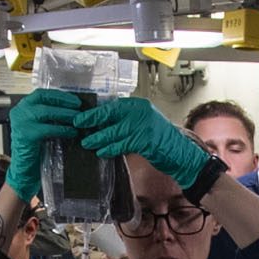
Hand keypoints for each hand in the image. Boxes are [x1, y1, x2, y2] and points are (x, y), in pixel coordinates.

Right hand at [8, 88, 85, 204]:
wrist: (24, 171)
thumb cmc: (35, 149)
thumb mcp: (40, 127)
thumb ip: (50, 116)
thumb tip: (72, 107)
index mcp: (22, 108)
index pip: (41, 94)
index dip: (59, 95)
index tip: (74, 99)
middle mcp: (19, 112)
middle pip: (44, 100)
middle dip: (64, 102)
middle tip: (79, 107)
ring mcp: (21, 123)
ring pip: (46, 112)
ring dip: (65, 114)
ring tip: (78, 118)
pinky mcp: (26, 135)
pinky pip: (48, 128)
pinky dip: (62, 129)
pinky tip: (73, 132)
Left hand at [73, 96, 212, 189]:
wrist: (181, 153)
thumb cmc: (161, 141)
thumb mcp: (143, 125)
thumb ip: (126, 122)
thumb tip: (102, 125)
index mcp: (139, 105)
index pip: (112, 106)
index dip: (95, 111)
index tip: (81, 116)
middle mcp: (141, 112)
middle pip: (110, 114)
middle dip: (92, 120)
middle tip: (77, 125)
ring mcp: (144, 125)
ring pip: (114, 131)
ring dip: (98, 138)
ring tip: (87, 142)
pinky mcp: (145, 140)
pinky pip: (122, 144)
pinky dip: (111, 148)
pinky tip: (101, 151)